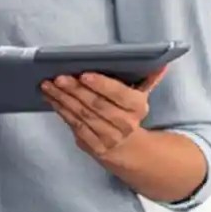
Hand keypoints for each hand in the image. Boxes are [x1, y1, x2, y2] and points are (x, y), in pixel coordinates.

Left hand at [40, 68, 166, 159]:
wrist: (128, 148)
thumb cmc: (129, 113)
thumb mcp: (141, 96)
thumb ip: (148, 78)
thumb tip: (162, 63)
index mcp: (137, 108)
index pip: (119, 94)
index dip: (101, 85)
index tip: (84, 74)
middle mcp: (124, 124)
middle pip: (96, 104)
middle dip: (75, 90)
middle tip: (59, 77)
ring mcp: (108, 137)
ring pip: (82, 115)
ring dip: (63, 99)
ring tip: (48, 84)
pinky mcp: (93, 145)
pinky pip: (74, 125)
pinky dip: (61, 110)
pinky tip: (51, 98)